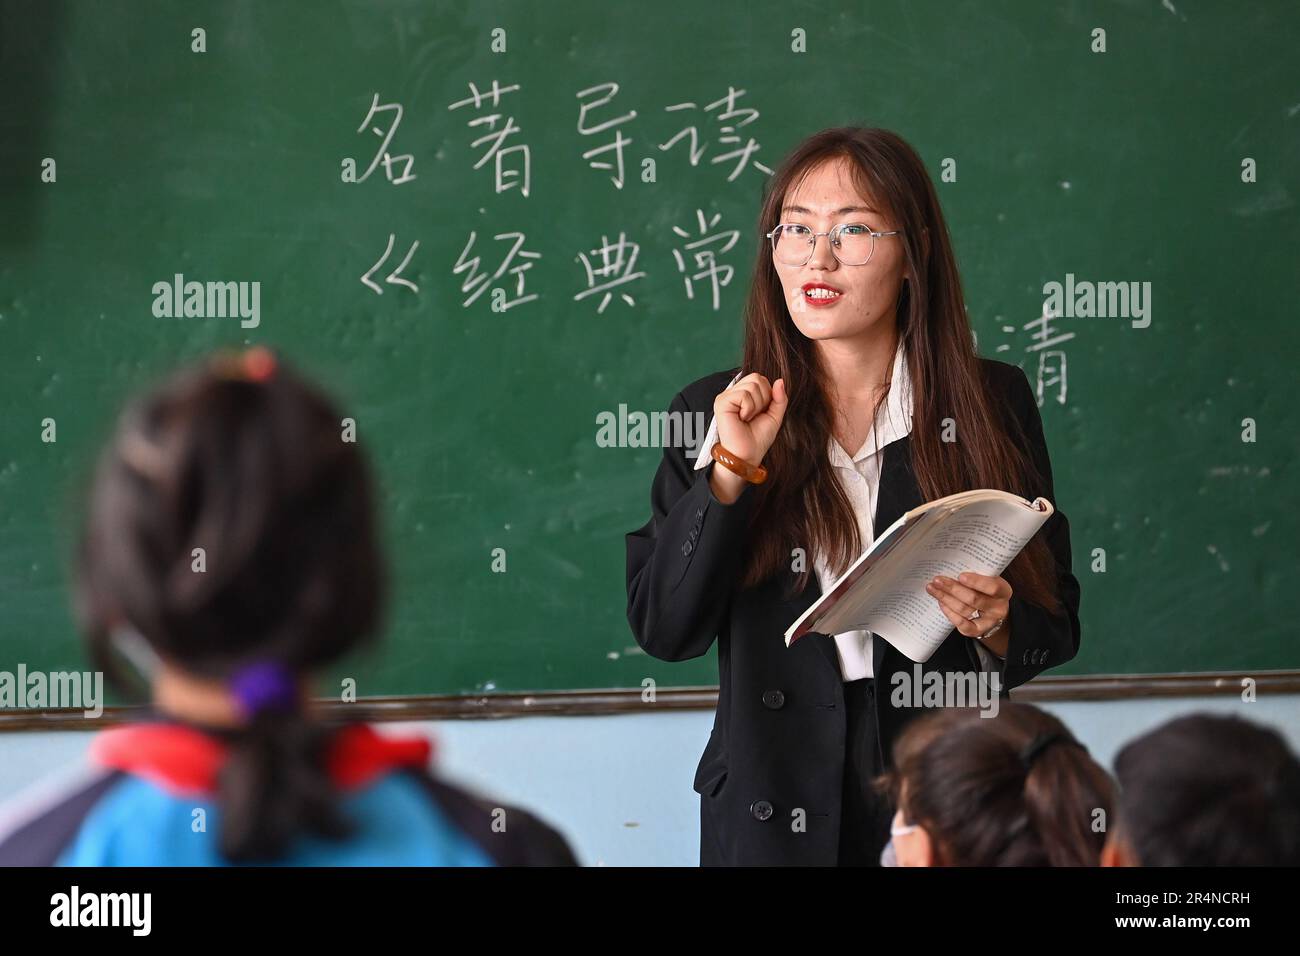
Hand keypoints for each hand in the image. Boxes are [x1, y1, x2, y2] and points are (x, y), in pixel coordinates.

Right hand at [709, 373, 787, 503]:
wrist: (748, 455)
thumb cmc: (758, 438)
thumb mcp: (775, 415)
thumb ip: (779, 398)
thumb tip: (780, 380)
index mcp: (742, 394)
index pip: (760, 378)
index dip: (767, 395)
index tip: (760, 413)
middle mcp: (732, 392)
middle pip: (757, 378)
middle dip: (763, 399)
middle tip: (753, 416)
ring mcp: (725, 396)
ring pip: (752, 386)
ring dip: (756, 406)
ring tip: (747, 418)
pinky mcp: (721, 402)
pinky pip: (744, 395)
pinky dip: (749, 408)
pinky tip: (742, 418)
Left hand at [926, 572, 1011, 646]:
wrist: (993, 612)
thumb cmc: (986, 590)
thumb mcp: (988, 580)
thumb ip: (977, 575)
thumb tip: (952, 567)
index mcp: (1004, 591)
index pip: (992, 587)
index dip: (976, 582)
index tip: (960, 575)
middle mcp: (998, 608)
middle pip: (973, 599)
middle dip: (953, 589)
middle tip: (937, 580)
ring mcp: (989, 622)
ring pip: (964, 610)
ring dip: (945, 598)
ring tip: (932, 588)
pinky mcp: (978, 631)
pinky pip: (962, 624)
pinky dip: (949, 613)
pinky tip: (941, 602)